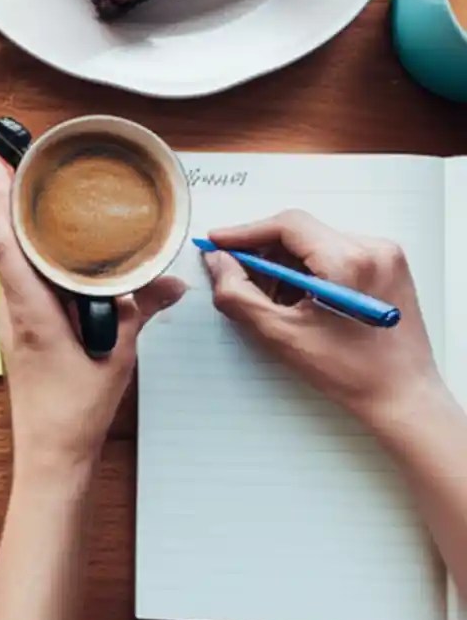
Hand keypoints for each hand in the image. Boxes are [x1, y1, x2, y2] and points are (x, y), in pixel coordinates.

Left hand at [0, 156, 185, 469]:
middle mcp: (11, 312)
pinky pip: (21, 285)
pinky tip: (54, 253)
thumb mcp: (119, 354)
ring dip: (24, 233)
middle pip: (5, 246)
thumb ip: (142, 310)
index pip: (3, 245)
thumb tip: (173, 284)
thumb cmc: (75, 411)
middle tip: (24, 163)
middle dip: (12, 204)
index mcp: (30, 312)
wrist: (50, 455)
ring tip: (40, 197)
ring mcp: (11, 323)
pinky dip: (34, 262)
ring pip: (13, 266)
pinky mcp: (17, 333)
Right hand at [204, 209, 444, 422]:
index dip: (245, 232)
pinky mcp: (389, 266)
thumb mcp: (281, 334)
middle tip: (239, 277)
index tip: (218, 243)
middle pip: (301, 232)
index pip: (287, 225)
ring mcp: (386, 256)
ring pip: (317, 242)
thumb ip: (239, 294)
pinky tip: (302, 300)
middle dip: (265, 253)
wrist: (402, 394)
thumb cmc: (351, 372)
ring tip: (276, 299)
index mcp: (349, 261)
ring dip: (287, 264)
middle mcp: (373, 249)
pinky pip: (337, 253)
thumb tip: (218, 263)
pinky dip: (311, 270)